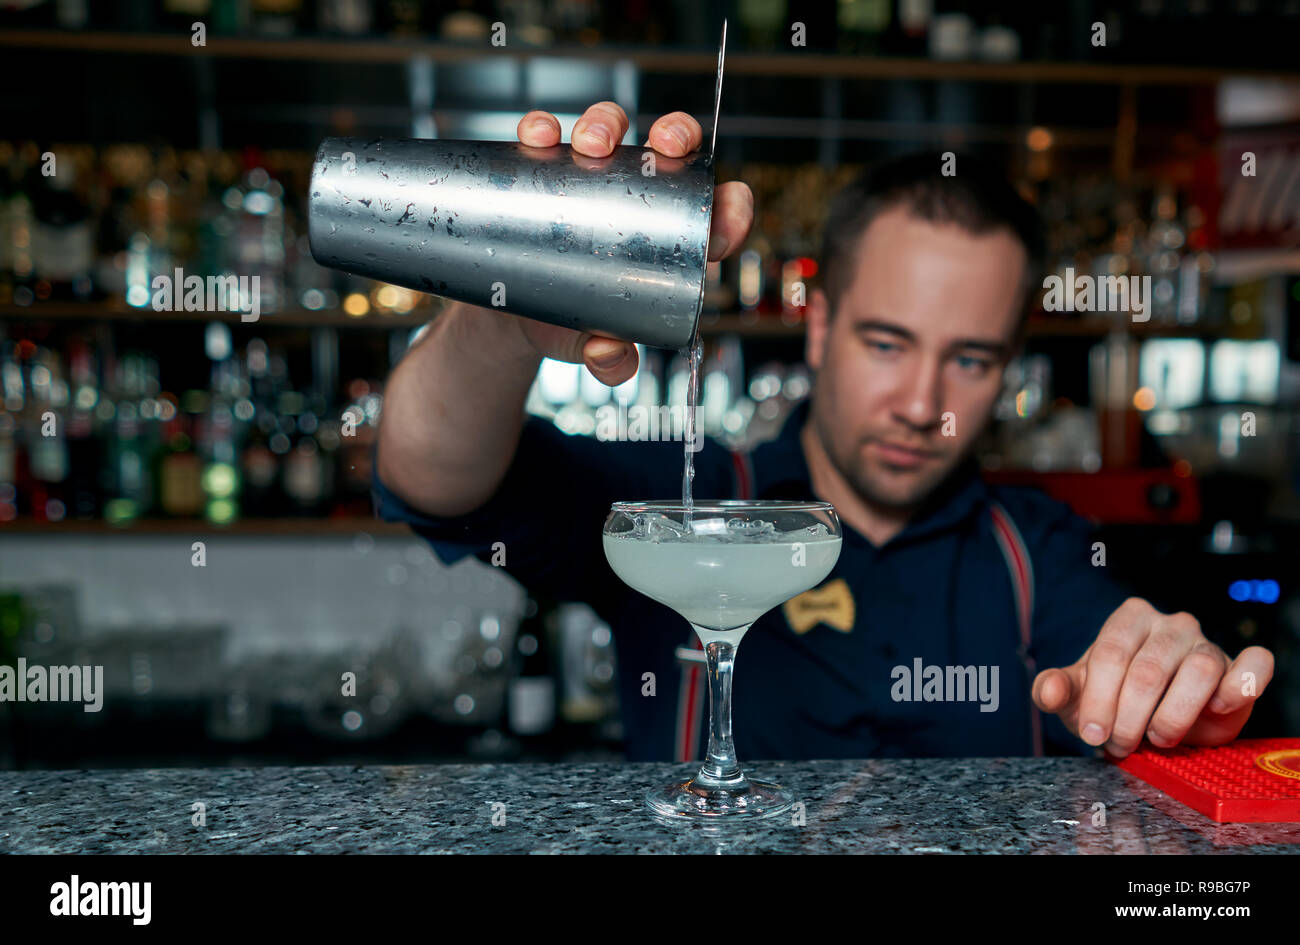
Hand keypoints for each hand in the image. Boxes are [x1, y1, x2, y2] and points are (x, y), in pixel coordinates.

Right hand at [507, 101, 752, 385]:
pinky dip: (542, 128)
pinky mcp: (544, 169)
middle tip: (664, 149)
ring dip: (605, 124)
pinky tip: (539, 136)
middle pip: (670, 145)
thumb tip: (610, 355)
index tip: (726, 218)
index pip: (716, 209)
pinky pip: (546, 135)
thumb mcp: (593, 347)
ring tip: (592, 145)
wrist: (518, 317)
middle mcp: (635, 192)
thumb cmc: (575, 324)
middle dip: (676, 134)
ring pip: (610, 127)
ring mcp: (590, 174)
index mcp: (670, 234)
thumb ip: (610, 361)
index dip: (731, 208)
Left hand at [1031, 597, 1273, 757]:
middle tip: (1121, 745)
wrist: (1150, 719)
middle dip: (1130, 717)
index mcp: (1129, 618)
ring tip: (1159, 737)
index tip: (1093, 735)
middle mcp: (1171, 624)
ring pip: (1197, 672)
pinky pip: (1253, 666)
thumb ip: (1056, 689)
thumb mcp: (1078, 696)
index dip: (1100, 699)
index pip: (1111, 654)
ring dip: (1173, 716)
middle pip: (1149, 670)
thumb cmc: (1112, 700)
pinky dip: (1242, 685)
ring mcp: (1207, 643)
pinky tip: (1219, 706)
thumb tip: (1048, 691)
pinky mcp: (1239, 668)